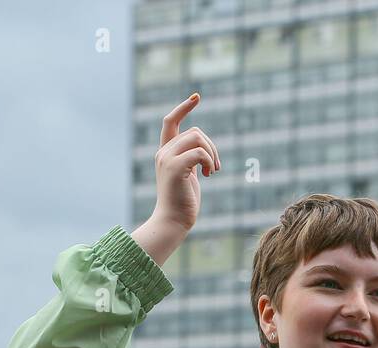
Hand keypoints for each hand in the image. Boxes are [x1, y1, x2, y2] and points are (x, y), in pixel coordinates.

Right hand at [152, 93, 220, 232]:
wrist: (173, 221)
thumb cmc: (182, 202)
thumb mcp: (187, 176)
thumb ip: (191, 159)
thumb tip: (205, 150)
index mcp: (165, 153)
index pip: (170, 121)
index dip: (183, 107)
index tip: (197, 96)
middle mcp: (163, 152)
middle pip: (194, 131)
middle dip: (211, 146)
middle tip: (214, 168)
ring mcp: (167, 159)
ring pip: (197, 138)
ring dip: (212, 153)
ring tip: (211, 172)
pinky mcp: (175, 167)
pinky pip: (200, 152)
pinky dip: (209, 161)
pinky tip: (208, 175)